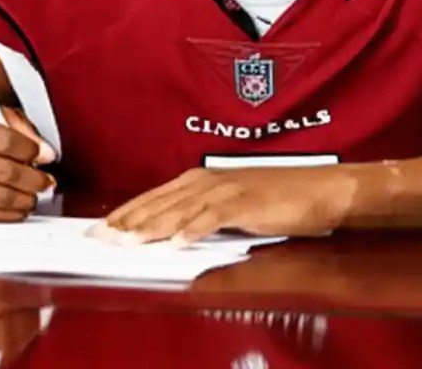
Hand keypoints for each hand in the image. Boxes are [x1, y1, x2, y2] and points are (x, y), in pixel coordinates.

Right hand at [0, 103, 56, 221]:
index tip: (44, 155)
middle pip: (5, 172)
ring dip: (25, 199)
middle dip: (34, 179)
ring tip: (33, 195)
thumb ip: (12, 123)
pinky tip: (16, 207)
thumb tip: (44, 150)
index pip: (6, 140)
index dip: (33, 151)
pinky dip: (8, 214)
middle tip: (45, 180)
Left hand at [94, 165, 371, 244]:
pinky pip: (216, 217)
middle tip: (101, 237)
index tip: (100, 228)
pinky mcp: (247, 202)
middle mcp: (210, 180)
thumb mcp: (233, 206)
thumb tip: (171, 234)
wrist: (320, 189)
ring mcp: (228, 189)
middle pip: (161, 202)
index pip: (155, 197)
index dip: (127, 212)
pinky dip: (196, 228)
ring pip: (181, 208)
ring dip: (154, 226)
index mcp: (203, 180)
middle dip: (129, 220)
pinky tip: (178, 242)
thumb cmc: (280, 198)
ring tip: (129, 241)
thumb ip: (202, 215)